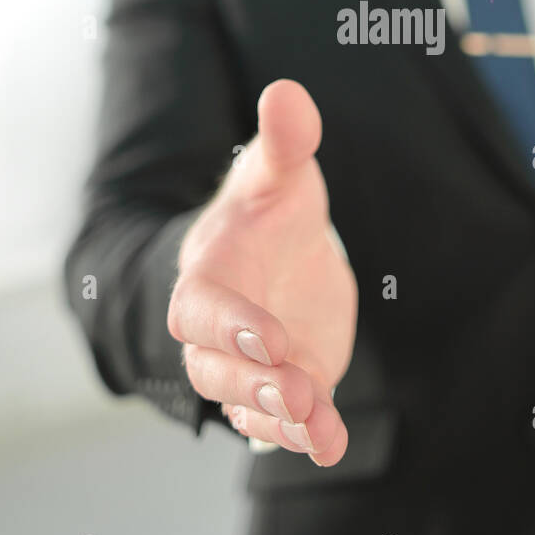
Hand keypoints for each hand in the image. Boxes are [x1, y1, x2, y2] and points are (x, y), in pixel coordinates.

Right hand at [168, 79, 356, 465]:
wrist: (280, 252)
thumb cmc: (271, 209)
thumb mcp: (281, 173)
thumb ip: (285, 140)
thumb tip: (287, 91)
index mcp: (210, 276)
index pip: (203, 308)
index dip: (230, 326)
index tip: (270, 336)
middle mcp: (219, 331)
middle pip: (214, 369)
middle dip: (252, 384)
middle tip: (297, 390)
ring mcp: (248, 367)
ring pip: (244, 405)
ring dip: (278, 418)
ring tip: (318, 424)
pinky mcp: (281, 388)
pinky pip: (278, 423)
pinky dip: (303, 435)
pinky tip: (331, 442)